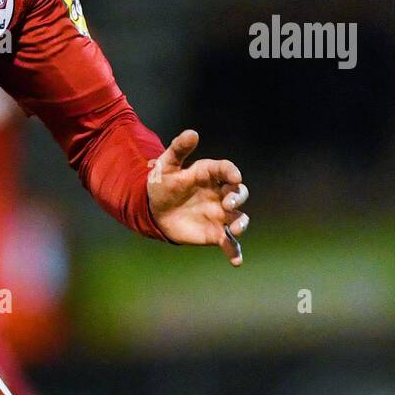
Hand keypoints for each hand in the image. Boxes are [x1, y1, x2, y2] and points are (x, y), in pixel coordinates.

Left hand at [146, 129, 249, 265]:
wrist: (154, 210)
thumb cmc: (162, 183)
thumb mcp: (166, 165)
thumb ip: (179, 149)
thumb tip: (192, 133)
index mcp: (209, 174)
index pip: (226, 170)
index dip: (232, 173)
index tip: (233, 177)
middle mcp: (219, 194)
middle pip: (239, 194)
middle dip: (238, 198)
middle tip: (227, 203)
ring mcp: (219, 214)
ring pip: (238, 218)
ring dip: (241, 224)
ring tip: (234, 230)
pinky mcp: (215, 233)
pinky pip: (229, 243)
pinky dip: (234, 252)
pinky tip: (236, 262)